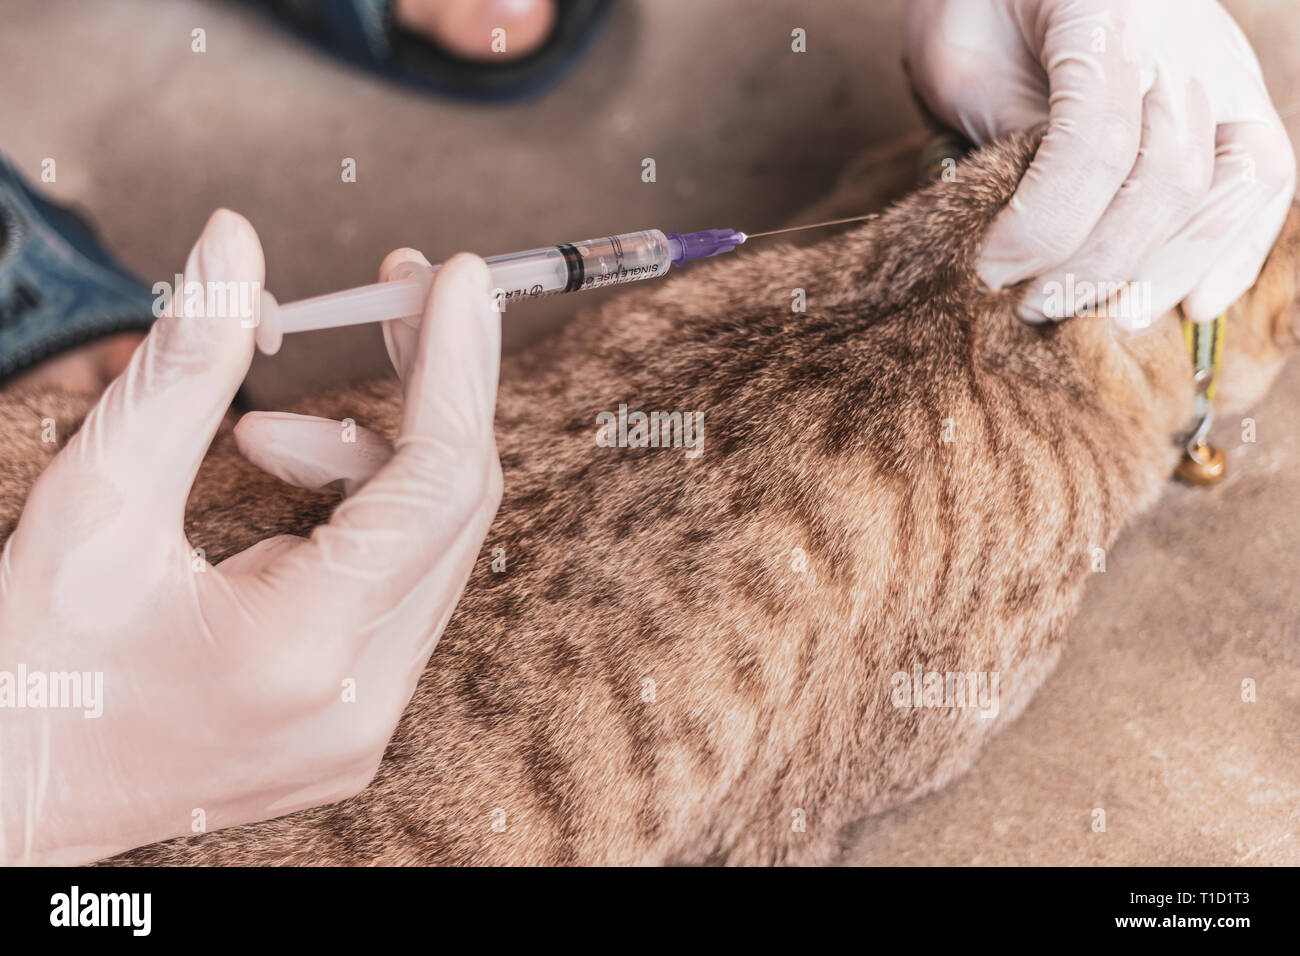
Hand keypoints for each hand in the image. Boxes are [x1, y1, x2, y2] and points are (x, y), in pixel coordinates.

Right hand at [0, 210, 500, 864]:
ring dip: (372, 459)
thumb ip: (182, 369)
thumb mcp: (94, 502)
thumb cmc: (23, 670)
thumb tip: (236, 249)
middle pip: (454, 509)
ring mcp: (363, 724)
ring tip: (261, 432)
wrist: (4, 798)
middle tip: (398, 300)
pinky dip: (358, 520)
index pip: (434, 481)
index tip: (461, 279)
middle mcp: (358, 701)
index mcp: (300, 647)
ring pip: (429, 550)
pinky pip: (398, 593)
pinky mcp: (353, 725)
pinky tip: (278, 492)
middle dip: (432, 389)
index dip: (455, 364)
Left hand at [904, 0, 1296, 326]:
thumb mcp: (967, 68)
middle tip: (1038, 307)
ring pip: (1231, 182)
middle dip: (1099, 263)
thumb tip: (1027, 246)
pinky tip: (1197, 302)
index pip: (1094, 144)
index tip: (993, 270)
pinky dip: (1235, 246)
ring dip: (1168, 266)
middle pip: (1168, 177)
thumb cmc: (976, 14)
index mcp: (1098, 17)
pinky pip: (1264, 173)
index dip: (1045, 224)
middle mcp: (1175, 37)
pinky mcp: (1235, 91)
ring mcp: (1217, 61)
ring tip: (1110, 315)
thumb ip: (1011, 143)